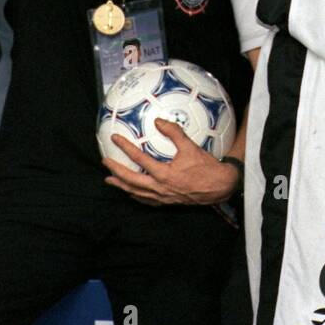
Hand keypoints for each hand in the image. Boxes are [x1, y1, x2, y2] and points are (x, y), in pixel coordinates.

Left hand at [103, 120, 238, 204]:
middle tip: (105, 162)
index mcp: (164, 174)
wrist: (218, 187)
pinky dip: (135, 195)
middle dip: (116, 171)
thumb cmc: (206, 167)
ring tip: (110, 180)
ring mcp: (162, 197)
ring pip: (135, 192)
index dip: (125, 147)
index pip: (139, 159)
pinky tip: (131, 192)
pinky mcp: (166, 202)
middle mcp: (159, 188)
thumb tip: (159, 121)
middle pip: (130, 180)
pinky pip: (145, 201)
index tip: (115, 138)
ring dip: (121, 185)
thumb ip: (174, 133)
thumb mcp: (191, 147)